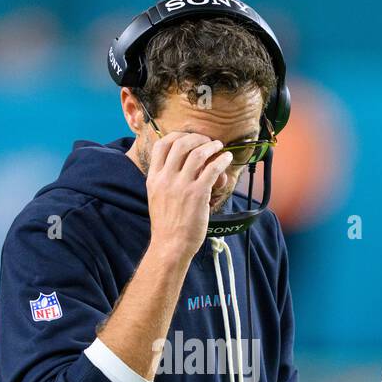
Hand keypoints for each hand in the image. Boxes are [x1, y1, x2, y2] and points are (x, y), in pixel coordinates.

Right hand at [144, 132, 233, 261]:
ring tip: (218, 146)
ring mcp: (182, 186)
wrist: (171, 246)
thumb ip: (166, 180)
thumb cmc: (167, 225)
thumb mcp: (157, 198)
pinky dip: (222, 160)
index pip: (161, 145)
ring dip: (211, 146)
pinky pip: (212, 169)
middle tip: (206, 140)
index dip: (176, 136)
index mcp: (154, 178)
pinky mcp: (198, 194)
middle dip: (197, 137)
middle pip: (181, 144)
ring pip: (198, 153)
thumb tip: (187, 167)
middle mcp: (166, 179)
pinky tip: (227, 159)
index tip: (188, 137)